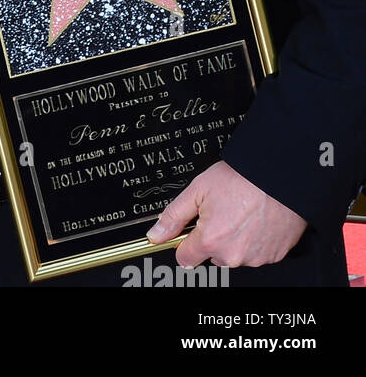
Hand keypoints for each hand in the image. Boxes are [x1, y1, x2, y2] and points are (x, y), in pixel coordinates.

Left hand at [147, 160, 305, 268]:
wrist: (279, 177)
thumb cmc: (242, 180)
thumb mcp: (197, 190)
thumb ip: (173, 216)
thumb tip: (156, 234)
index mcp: (211, 241)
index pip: (185, 258)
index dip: (183, 243)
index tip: (187, 233)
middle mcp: (234, 255)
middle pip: (211, 255)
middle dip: (211, 238)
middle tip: (220, 213)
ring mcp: (255, 258)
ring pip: (234, 254)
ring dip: (234, 240)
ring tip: (239, 214)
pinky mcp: (274, 256)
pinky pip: (255, 253)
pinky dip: (253, 240)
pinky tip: (254, 221)